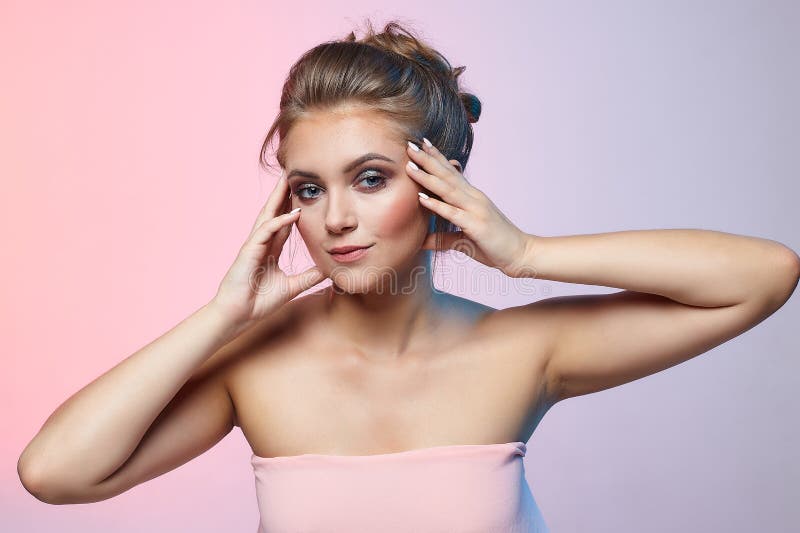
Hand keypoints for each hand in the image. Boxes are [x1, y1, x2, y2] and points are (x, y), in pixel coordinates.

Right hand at [211, 173, 326, 325]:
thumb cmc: (259, 302)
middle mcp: (262, 243)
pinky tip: (293, 213)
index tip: (304, 192)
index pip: (284, 223)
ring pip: (268, 215)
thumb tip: (329, 271)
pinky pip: (266, 231)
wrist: (239, 315)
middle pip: (275, 212)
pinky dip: (279, 221)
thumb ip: (309, 277)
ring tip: (288, 179)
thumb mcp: (292, 287)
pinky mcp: (249, 250)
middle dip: (284, 194)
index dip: (294, 207)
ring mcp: (254, 245)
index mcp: (270, 249)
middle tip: (293, 174)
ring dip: (278, 197)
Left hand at [406, 138, 534, 278]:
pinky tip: (421, 197)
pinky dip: (436, 204)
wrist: (522, 254)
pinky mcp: (476, 225)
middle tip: (410, 144)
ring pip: (447, 189)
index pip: (452, 174)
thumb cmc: (495, 246)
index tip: (421, 144)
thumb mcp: (465, 240)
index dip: (436, 158)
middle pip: (447, 175)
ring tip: (410, 165)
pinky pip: (452, 213)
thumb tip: (421, 240)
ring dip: (427, 176)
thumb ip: (443, 238)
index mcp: (473, 198)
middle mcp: (474, 198)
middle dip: (427, 160)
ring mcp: (476, 210)